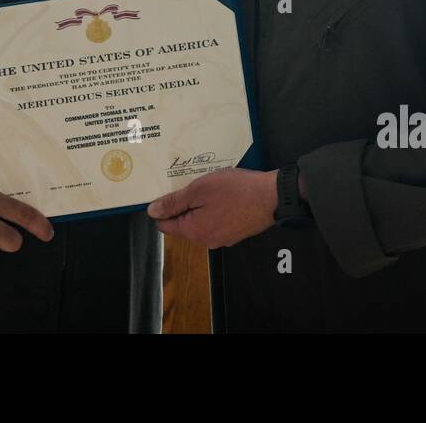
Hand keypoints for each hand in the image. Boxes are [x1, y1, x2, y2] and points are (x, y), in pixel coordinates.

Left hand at [147, 168, 277, 248]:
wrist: (272, 197)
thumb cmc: (235, 191)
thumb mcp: (199, 190)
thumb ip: (174, 202)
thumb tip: (152, 212)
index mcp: (194, 231)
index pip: (165, 225)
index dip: (163, 207)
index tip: (170, 190)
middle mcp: (207, 240)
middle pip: (184, 223)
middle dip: (184, 205)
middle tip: (194, 184)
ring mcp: (223, 238)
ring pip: (201, 221)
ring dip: (201, 206)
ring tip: (210, 187)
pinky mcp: (236, 233)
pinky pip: (216, 221)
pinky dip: (215, 209)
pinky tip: (224, 195)